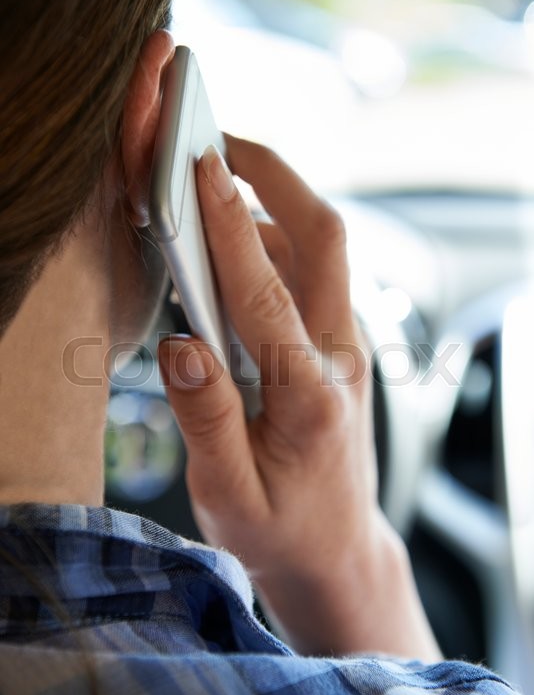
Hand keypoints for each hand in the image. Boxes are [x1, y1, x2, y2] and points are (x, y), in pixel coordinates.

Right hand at [159, 136, 439, 660]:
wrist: (338, 551)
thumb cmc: (283, 529)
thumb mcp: (229, 492)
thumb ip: (205, 418)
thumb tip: (178, 343)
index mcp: (309, 395)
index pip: (265, 293)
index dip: (230, 225)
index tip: (200, 166)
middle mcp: (339, 357)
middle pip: (323, 238)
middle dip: (277, 177)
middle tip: (221, 144)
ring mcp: (346, 347)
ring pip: (319, 251)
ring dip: (273, 206)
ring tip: (213, 188)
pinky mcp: (339, 347)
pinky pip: (312, 276)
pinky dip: (275, 244)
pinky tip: (234, 248)